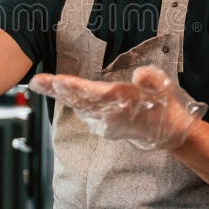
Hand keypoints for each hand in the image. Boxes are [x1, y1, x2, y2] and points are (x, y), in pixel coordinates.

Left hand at [29, 65, 206, 149]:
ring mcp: (106, 122)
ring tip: (42, 84)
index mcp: (121, 103)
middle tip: (36, 82)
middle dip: (57, 90)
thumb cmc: (168, 108)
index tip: (57, 80)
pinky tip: (60, 92)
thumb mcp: (167, 91)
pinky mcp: (105, 124)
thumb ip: (153, 81)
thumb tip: (141, 74)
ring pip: (79, 106)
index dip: (74, 87)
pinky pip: (85, 112)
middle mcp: (109, 114)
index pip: (93, 93)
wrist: (172, 134)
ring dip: (61, 95)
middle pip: (78, 100)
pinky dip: (72, 101)